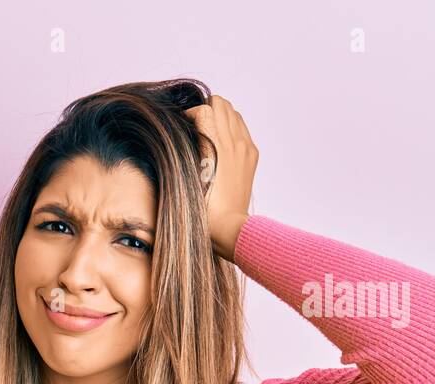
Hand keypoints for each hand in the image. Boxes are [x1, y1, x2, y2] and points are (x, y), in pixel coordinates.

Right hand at [184, 94, 256, 261]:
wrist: (228, 227)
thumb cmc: (203, 208)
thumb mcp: (187, 175)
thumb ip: (189, 146)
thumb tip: (188, 128)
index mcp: (216, 145)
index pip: (204, 110)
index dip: (190, 114)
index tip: (183, 125)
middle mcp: (234, 141)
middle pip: (221, 104)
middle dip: (206, 109)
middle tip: (195, 125)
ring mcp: (245, 147)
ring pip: (233, 112)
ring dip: (220, 116)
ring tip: (208, 132)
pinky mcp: (251, 155)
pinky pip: (242, 128)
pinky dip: (231, 127)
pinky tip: (221, 143)